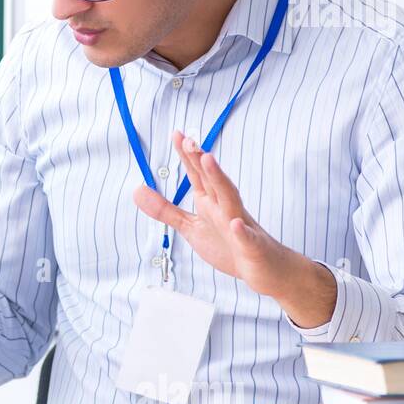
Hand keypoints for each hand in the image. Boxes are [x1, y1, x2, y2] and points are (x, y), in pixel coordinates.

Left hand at [131, 132, 333, 324]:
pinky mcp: (252, 248)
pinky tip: (236, 225)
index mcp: (211, 203)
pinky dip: (242, 233)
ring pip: (231, 200)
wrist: (266, 269)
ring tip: (208, 160)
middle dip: (201, 160)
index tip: (177, 134)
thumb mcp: (191, 227)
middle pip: (213, 180)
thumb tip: (137, 190)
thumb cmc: (229, 246)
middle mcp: (226, 208)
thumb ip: (165, 210)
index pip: (198, 175)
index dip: (187, 155)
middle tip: (188, 140)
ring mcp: (240, 226)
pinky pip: (247, 239)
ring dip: (220, 180)